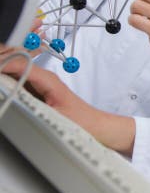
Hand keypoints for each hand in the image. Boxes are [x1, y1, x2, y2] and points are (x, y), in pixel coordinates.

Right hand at [0, 57, 135, 154]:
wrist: (98, 127)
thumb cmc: (83, 122)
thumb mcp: (54, 117)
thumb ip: (32, 106)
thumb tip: (13, 97)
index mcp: (49, 80)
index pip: (19, 65)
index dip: (2, 66)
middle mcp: (44, 79)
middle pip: (15, 65)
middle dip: (1, 68)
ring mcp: (40, 85)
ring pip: (14, 72)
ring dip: (3, 75)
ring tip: (1, 89)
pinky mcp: (38, 92)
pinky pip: (18, 82)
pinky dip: (7, 83)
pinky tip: (4, 90)